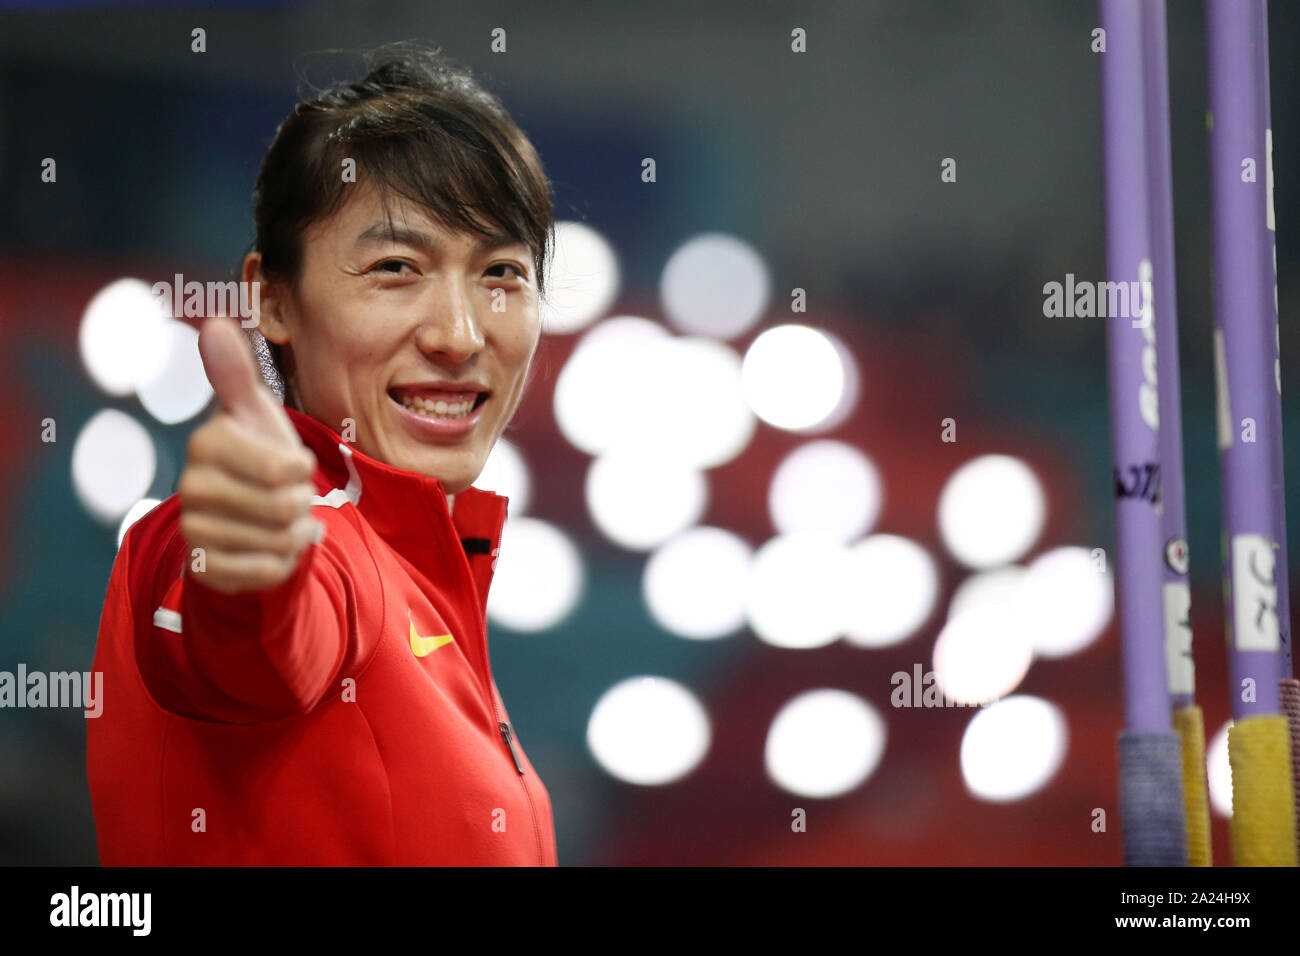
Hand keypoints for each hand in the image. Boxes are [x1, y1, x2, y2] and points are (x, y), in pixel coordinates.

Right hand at [178, 317, 317, 593]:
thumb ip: (237, 374)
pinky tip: (273, 549)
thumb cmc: (259, 460)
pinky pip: (267, 571)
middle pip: (284, 505)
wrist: (246, 520)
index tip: (293, 466)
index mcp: (208, 444)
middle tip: (289, 497)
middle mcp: (192, 486)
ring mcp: (194, 529)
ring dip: (294, 532)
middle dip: (301, 503)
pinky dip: (283, 562)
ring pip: (279, 539)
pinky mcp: (205, 568)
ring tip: (281, 522)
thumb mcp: (256, 414)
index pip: (283, 468)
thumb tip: (215, 322)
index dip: (301, 470)